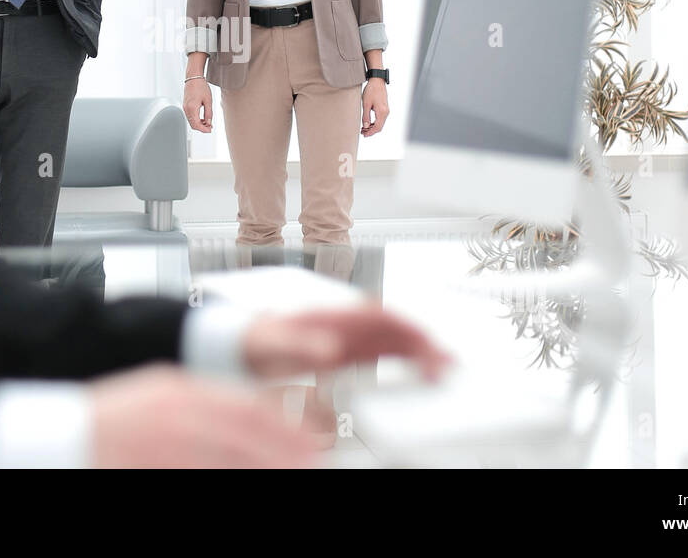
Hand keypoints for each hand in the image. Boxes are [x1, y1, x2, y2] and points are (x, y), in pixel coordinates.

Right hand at [89, 364, 317, 467]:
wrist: (57, 435)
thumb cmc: (109, 420)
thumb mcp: (158, 395)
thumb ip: (200, 402)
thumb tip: (249, 420)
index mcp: (179, 389)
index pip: (245, 407)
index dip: (282, 427)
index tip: (309, 442)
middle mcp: (177, 415)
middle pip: (244, 436)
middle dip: (284, 452)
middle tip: (313, 461)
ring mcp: (165, 445)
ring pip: (228, 460)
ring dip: (264, 468)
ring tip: (292, 473)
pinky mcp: (153, 468)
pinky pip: (200, 476)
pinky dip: (225, 481)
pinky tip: (243, 485)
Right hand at [183, 78, 212, 132]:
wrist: (193, 78)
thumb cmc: (201, 86)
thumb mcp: (208, 101)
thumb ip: (209, 113)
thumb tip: (209, 123)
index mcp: (192, 108)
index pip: (196, 125)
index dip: (204, 130)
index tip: (210, 130)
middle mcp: (186, 109)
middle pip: (193, 125)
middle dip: (202, 128)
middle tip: (210, 127)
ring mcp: (185, 108)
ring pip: (191, 122)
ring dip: (199, 124)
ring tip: (208, 123)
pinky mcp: (185, 106)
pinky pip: (190, 117)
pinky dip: (196, 120)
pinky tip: (203, 118)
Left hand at [241, 303, 452, 379]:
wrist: (242, 345)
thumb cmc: (256, 339)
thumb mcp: (272, 343)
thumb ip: (299, 345)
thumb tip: (330, 350)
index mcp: (332, 315)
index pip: (377, 316)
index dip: (404, 327)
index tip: (424, 342)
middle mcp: (344, 324)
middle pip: (391, 329)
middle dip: (421, 343)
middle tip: (446, 362)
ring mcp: (348, 339)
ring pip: (391, 342)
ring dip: (418, 352)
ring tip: (443, 366)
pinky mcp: (346, 355)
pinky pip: (382, 355)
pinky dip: (404, 362)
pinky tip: (419, 371)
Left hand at [361, 78, 387, 135]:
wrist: (377, 81)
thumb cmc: (371, 90)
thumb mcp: (366, 104)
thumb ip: (366, 116)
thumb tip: (365, 126)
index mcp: (382, 112)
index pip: (377, 127)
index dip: (370, 132)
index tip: (364, 135)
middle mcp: (386, 112)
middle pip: (379, 127)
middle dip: (371, 131)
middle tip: (362, 132)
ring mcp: (386, 110)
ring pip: (380, 123)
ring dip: (372, 127)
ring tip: (364, 128)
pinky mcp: (384, 108)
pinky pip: (381, 119)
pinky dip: (375, 123)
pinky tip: (368, 123)